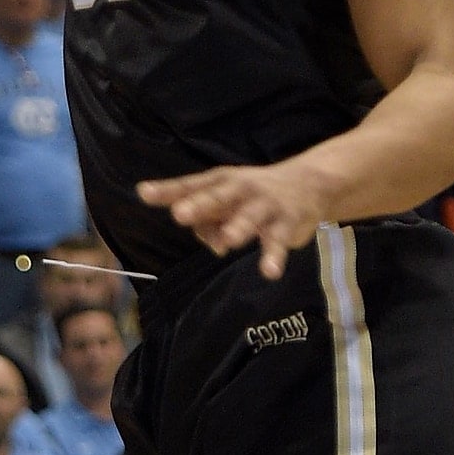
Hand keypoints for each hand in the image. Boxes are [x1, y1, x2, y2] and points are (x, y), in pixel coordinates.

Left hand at [137, 156, 330, 277]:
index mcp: (221, 182)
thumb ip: (207, 223)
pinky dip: (274, 257)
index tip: (145, 193)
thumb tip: (214, 245)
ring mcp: (265, 206)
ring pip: (249, 218)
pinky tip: (269, 272)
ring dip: (239, 228)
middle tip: (180, 214)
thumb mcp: (227, 201)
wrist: (308, 183)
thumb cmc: (253, 194)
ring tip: (227, 241)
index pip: (191, 185)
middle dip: (200, 205)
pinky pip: (278, 242)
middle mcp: (241, 190)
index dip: (168, 190)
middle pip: (218, 198)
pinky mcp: (286, 223)